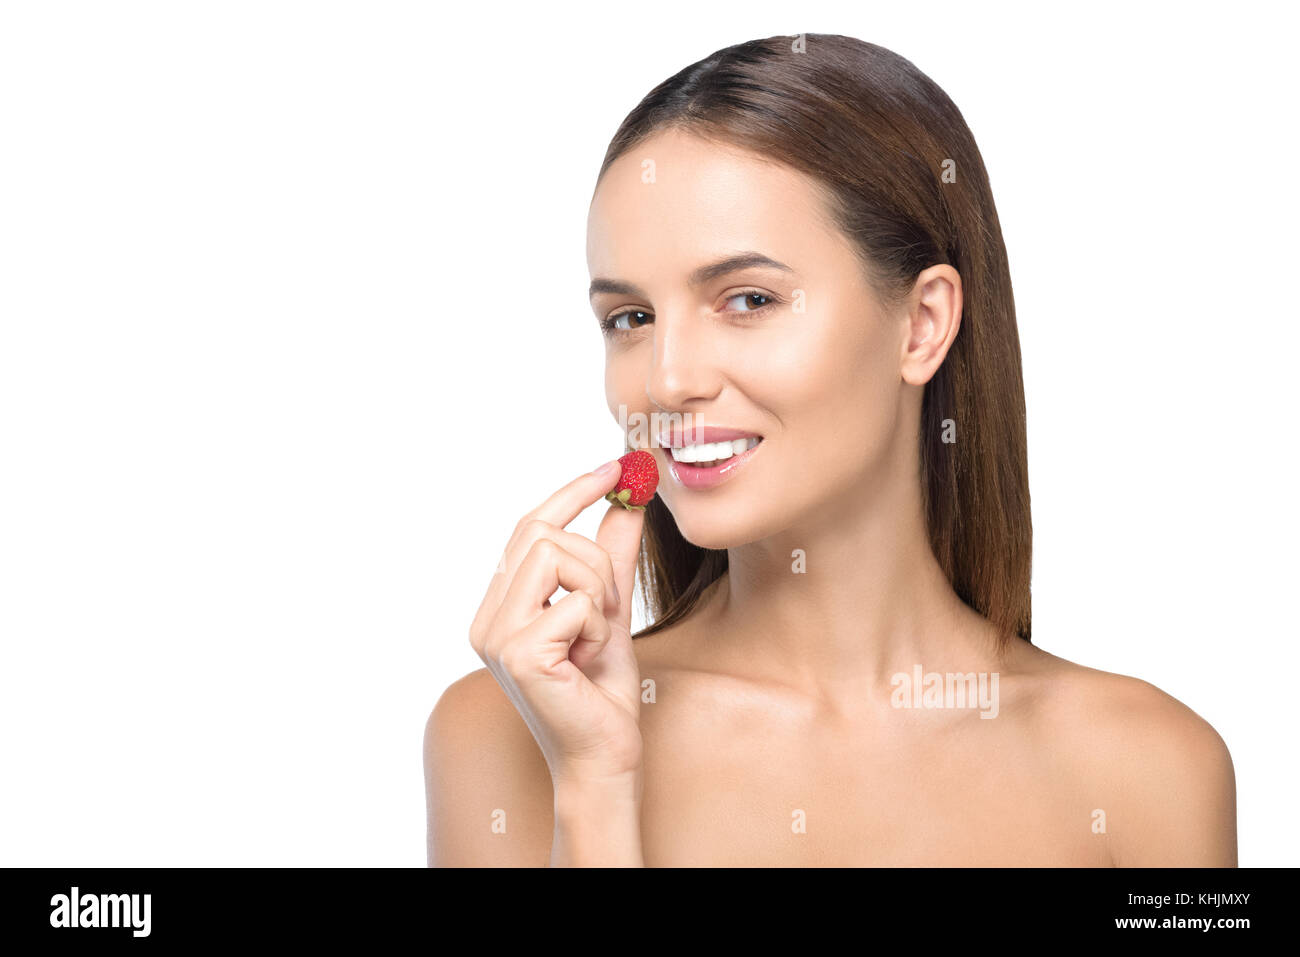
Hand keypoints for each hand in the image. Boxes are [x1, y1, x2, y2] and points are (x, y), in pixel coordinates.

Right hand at [469, 459, 645, 786]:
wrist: (605, 755)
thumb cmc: (601, 691)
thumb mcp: (610, 610)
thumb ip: (613, 556)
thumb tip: (630, 500)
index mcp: (500, 606)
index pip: (528, 526)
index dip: (571, 492)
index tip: (614, 469)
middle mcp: (487, 618)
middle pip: (542, 532)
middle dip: (594, 559)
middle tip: (610, 604)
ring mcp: (495, 635)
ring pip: (556, 554)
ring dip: (597, 591)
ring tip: (597, 635)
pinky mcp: (517, 653)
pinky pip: (574, 600)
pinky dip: (598, 626)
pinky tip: (590, 661)